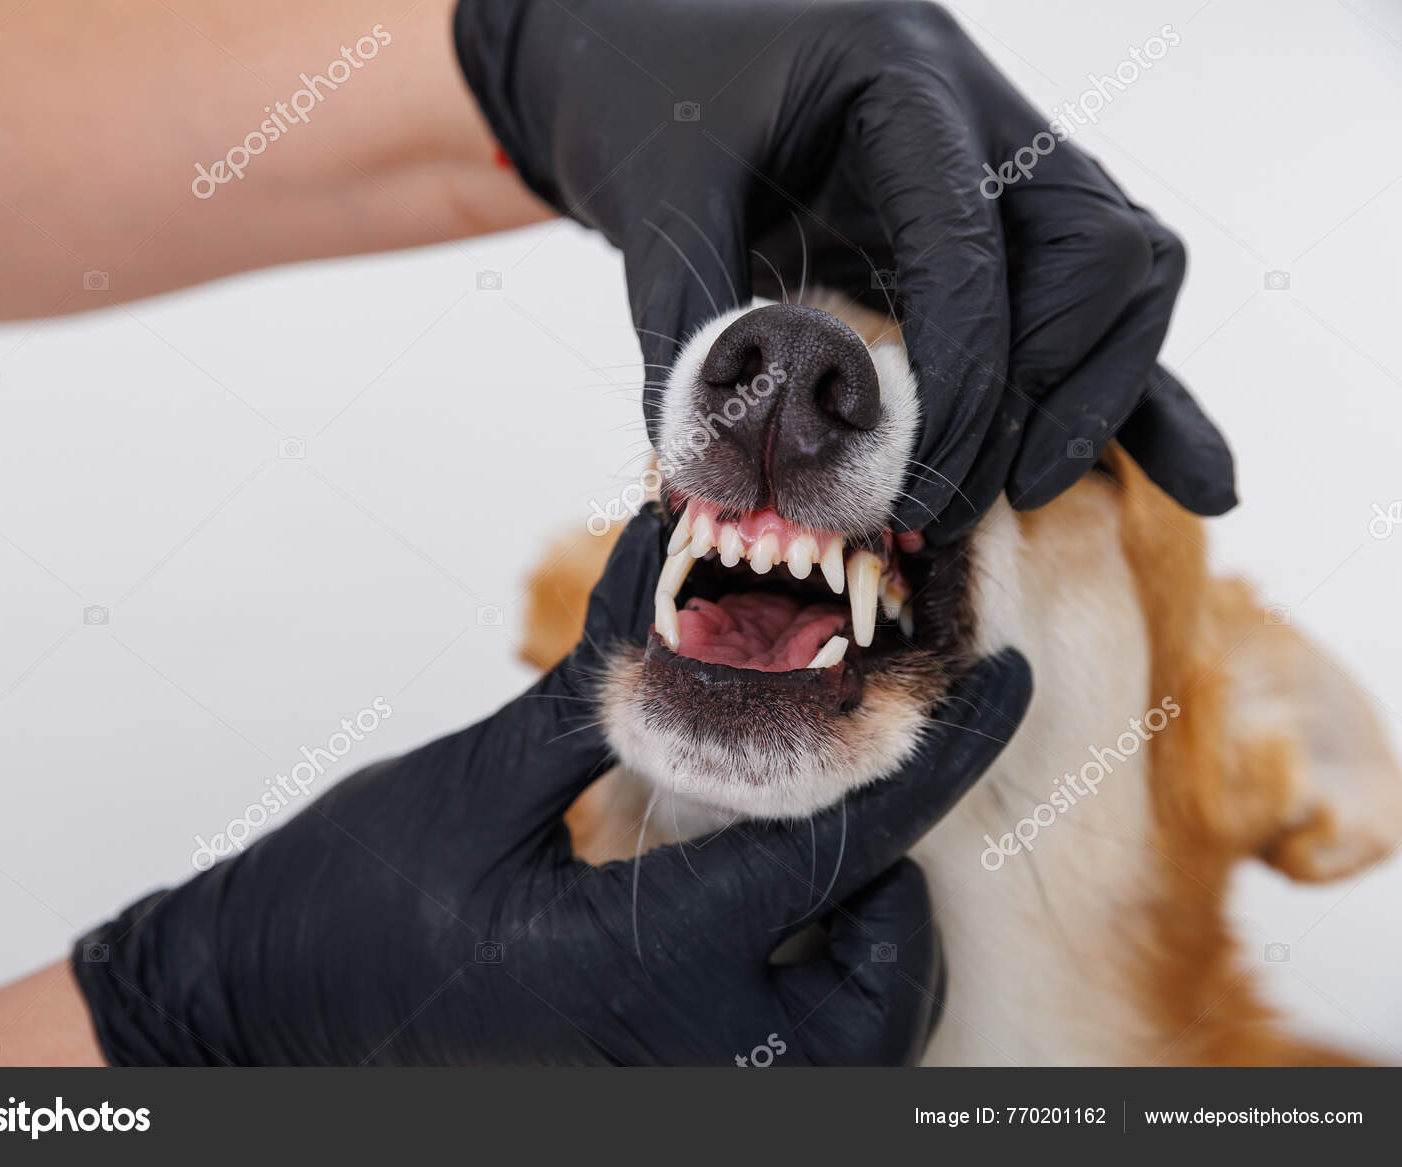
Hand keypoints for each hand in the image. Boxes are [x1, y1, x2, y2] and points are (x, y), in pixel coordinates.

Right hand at [72, 509, 1032, 1064]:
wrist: (240, 1020)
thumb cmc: (334, 904)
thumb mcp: (468, 781)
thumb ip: (598, 685)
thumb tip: (673, 560)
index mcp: (633, 966)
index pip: (836, 852)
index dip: (935, 757)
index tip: (999, 686)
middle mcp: (671, 1057)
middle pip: (877, 992)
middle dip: (893, 890)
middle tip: (843, 793)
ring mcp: (656, 1092)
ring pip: (843, 1043)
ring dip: (851, 942)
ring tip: (788, 853)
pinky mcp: (637, 1094)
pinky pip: (774, 1055)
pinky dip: (797, 981)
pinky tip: (735, 907)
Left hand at [454, 0, 1235, 539]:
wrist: (645, 56)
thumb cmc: (648, 105)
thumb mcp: (657, 201)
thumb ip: (687, 329)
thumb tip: (716, 481)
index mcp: (900, 77)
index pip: (976, 236)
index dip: (964, 378)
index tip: (916, 486)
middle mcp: (981, 111)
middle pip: (1096, 250)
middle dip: (1038, 394)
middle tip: (948, 501)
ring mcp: (1008, 160)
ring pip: (1123, 275)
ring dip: (1093, 395)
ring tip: (1025, 493)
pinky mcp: (1003, 221)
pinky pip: (1100, 306)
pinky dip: (1139, 391)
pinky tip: (1198, 480)